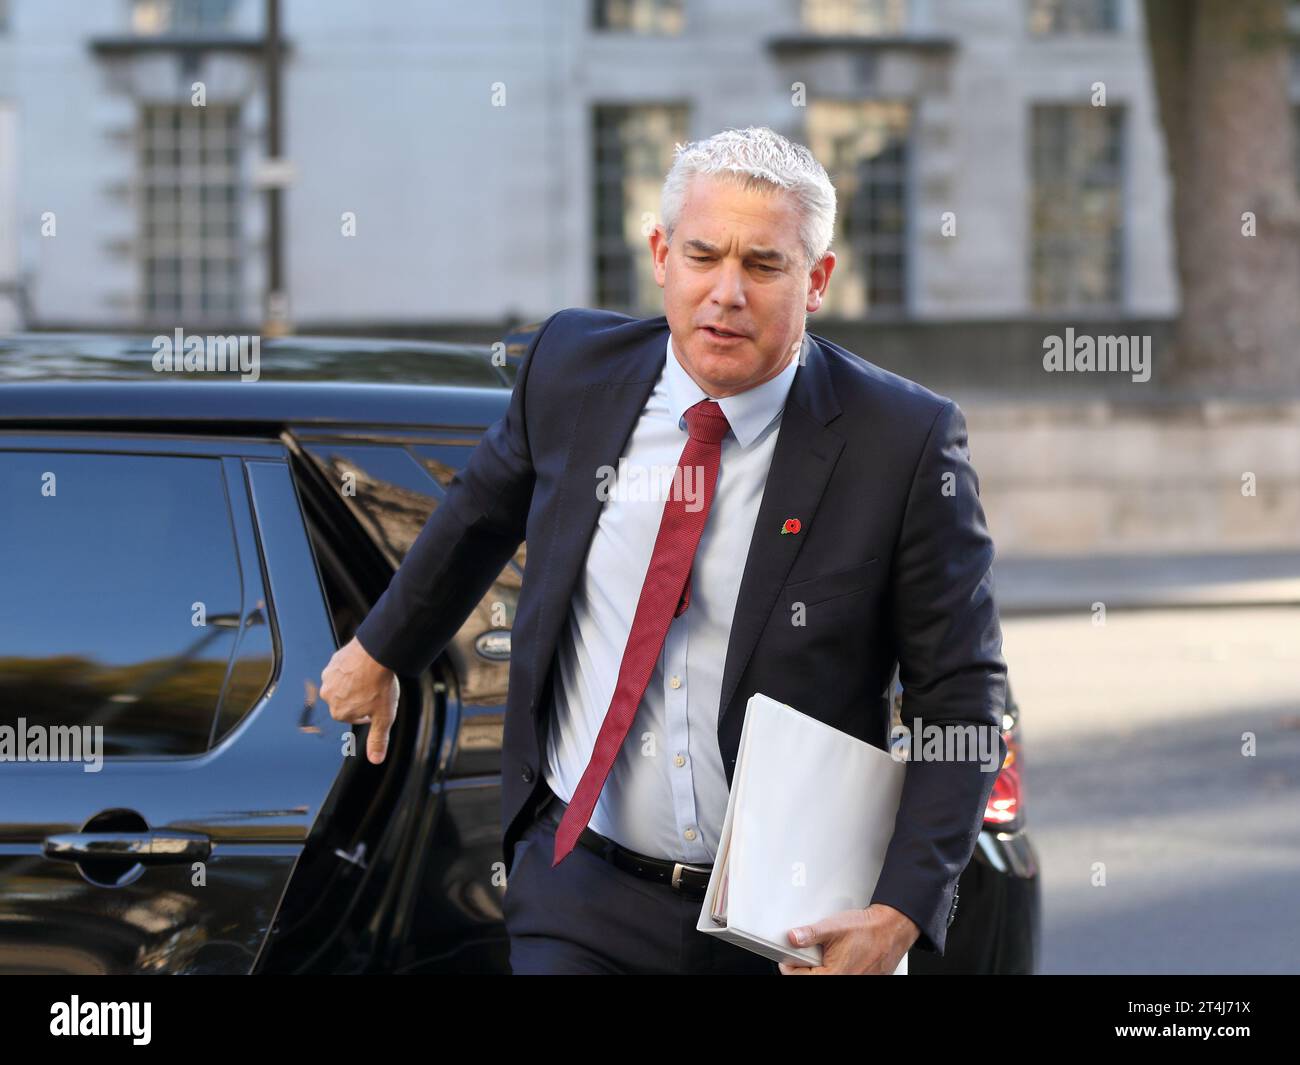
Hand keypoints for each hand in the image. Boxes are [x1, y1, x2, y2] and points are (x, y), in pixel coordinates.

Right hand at [320, 636, 399, 763]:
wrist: (376, 654)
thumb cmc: (379, 685)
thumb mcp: (384, 717)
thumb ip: (378, 739)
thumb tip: (375, 759)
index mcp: (339, 712)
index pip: (353, 717)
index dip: (367, 712)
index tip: (377, 705)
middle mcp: (328, 696)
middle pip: (345, 701)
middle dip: (358, 698)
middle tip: (375, 690)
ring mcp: (328, 677)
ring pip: (342, 685)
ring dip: (353, 684)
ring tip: (370, 678)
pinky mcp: (333, 661)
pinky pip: (342, 669)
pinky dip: (351, 670)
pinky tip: (364, 667)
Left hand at [777, 903, 919, 974]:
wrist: (892, 929)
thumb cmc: (868, 929)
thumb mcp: (833, 927)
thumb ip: (810, 934)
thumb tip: (792, 937)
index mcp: (833, 975)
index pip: (799, 979)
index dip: (790, 966)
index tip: (788, 957)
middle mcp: (844, 982)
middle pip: (813, 979)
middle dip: (806, 968)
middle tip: (807, 953)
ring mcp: (854, 981)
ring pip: (826, 978)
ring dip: (820, 969)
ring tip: (826, 954)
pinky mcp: (861, 979)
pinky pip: (840, 976)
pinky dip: (834, 969)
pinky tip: (838, 957)